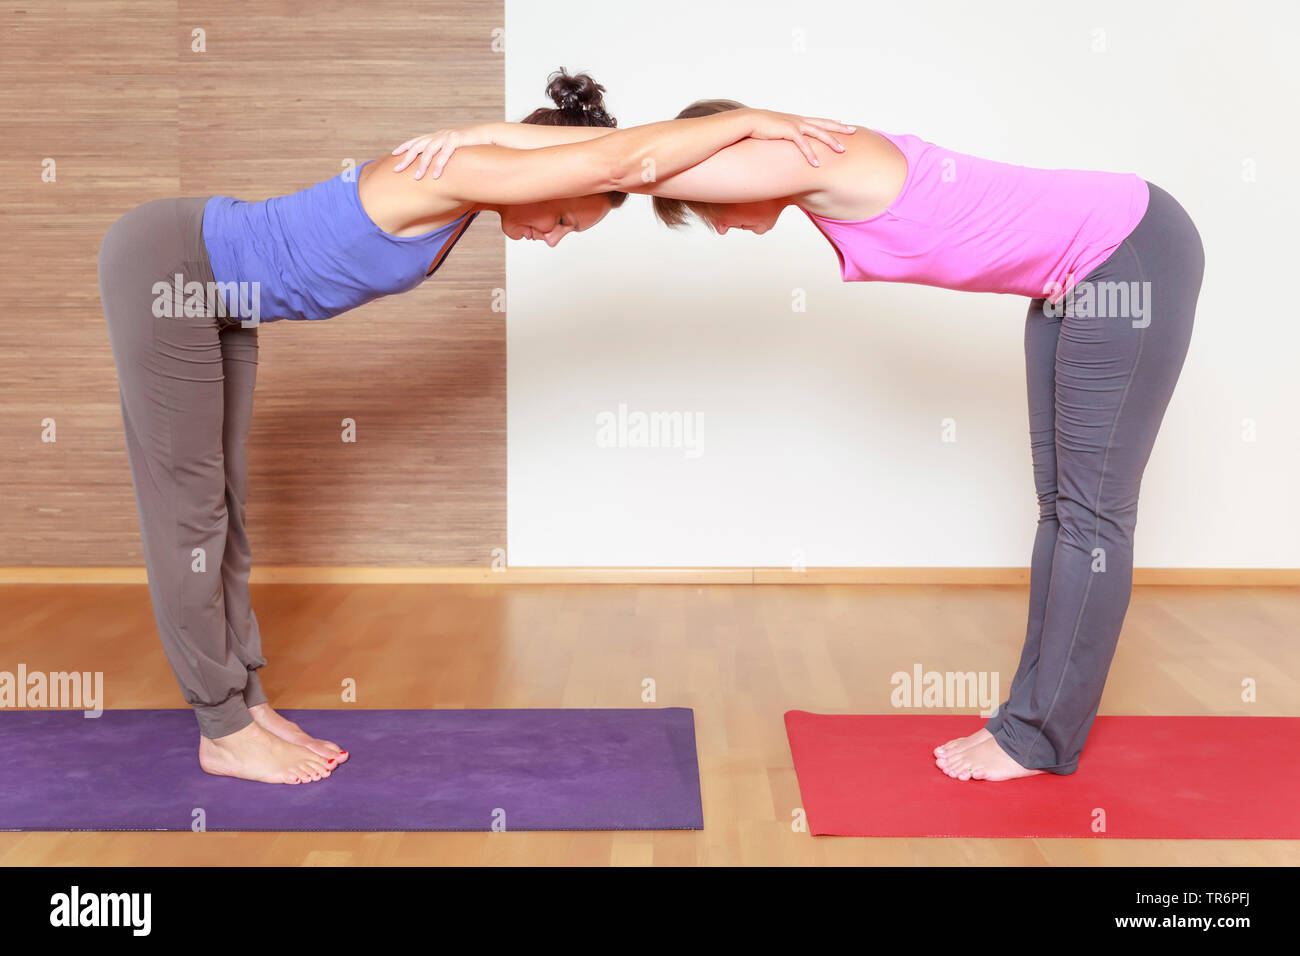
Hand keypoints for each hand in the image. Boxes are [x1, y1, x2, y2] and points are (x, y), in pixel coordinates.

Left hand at [390, 124, 494, 179]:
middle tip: (397, 169)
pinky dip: (439, 164)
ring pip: (429, 150)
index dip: (404, 147)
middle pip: (418, 146)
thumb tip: (437, 167)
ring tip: (417, 177)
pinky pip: (445, 153)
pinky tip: (435, 175)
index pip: (417, 140)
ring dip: (422, 165)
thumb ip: (444, 154)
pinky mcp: (458, 139)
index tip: (393, 155)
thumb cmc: (472, 145)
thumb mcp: (455, 148)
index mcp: (437, 136)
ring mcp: (448, 136)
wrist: (489, 134)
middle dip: (407, 158)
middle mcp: (440, 135)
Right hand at [740, 109, 855, 165]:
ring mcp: (794, 125)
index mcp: (796, 121)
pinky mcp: (787, 131)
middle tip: (853, 131)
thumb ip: (784, 138)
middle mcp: (798, 121)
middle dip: (839, 128)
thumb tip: (787, 146)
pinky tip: (816, 163)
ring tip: (841, 150)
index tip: (844, 125)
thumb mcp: (775, 133)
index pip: (819, 122)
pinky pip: (802, 144)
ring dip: (830, 142)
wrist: (746, 122)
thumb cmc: (758, 129)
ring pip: (818, 133)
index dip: (832, 124)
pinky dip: (810, 154)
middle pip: (824, 124)